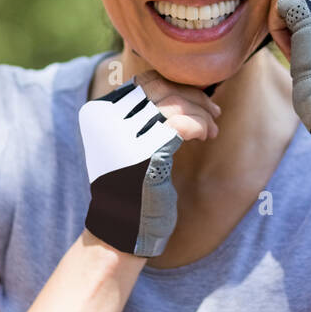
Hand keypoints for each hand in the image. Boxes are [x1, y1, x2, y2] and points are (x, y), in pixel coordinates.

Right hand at [79, 72, 218, 257]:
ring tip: (212, 127)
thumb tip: (179, 85)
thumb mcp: (126, 141)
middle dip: (193, 96)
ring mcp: (124, 136)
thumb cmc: (129, 185)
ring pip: (175, 104)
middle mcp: (107, 120)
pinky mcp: (146, 153)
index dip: (176, 85)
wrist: (121, 229)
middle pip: (161, 89)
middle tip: (212, 109)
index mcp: (98, 113)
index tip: (196, 98)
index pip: (145, 82)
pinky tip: (206, 137)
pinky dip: (201, 126)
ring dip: (201, 112)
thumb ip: (141, 113)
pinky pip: (183, 124)